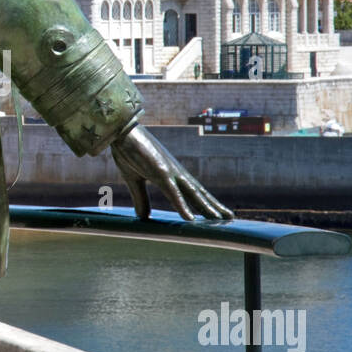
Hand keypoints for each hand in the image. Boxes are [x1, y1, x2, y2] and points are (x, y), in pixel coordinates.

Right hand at [111, 126, 231, 221]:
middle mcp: (175, 173)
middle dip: (213, 205)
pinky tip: (190, 218)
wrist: (121, 132)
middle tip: (230, 217)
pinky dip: (182, 205)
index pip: (192, 191)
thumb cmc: (128, 152)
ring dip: (206, 206)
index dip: (205, 202)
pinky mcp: (159, 172)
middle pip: (199, 192)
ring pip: (193, 193)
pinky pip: (173, 193)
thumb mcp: (134, 181)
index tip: (217, 212)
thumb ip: (141, 199)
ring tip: (220, 218)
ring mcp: (169, 172)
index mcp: (170, 174)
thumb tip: (143, 217)